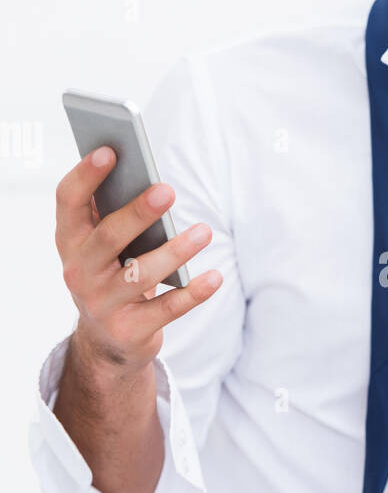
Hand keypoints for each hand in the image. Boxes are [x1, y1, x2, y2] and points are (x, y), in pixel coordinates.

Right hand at [55, 146, 222, 372]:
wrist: (106, 342)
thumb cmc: (113, 275)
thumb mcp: (103, 248)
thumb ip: (115, 214)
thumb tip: (147, 178)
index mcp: (69, 241)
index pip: (68, 201)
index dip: (86, 175)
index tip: (109, 150)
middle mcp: (79, 272)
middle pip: (109, 236)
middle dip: (138, 212)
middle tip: (167, 190)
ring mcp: (101, 304)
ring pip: (142, 273)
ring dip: (176, 250)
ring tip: (204, 232)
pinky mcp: (129, 331)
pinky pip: (167, 309)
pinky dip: (193, 293)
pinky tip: (215, 277)